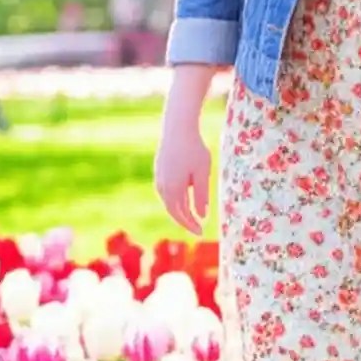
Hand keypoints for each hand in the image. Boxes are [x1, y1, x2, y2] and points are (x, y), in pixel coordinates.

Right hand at [153, 118, 211, 235]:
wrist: (177, 127)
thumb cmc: (194, 149)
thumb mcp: (202, 173)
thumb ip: (201, 196)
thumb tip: (202, 215)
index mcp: (173, 189)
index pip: (181, 215)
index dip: (190, 225)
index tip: (201, 232)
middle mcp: (162, 186)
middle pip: (173, 210)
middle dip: (185, 221)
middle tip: (197, 229)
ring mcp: (159, 178)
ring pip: (168, 202)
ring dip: (179, 211)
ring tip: (191, 216)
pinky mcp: (159, 171)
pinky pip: (166, 192)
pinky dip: (175, 200)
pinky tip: (184, 199)